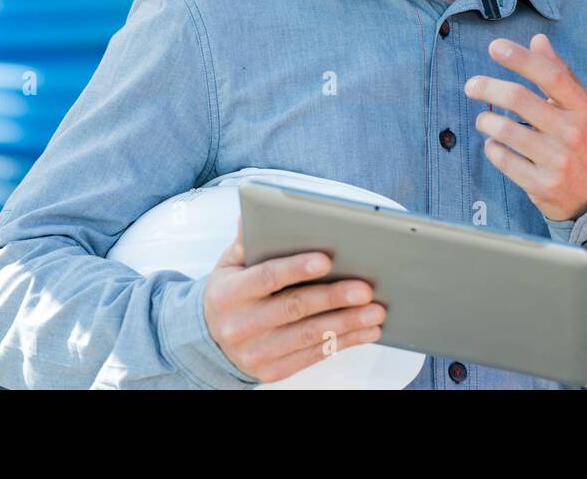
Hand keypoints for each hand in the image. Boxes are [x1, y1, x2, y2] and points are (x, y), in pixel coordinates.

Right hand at [203, 218, 385, 383]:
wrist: (211, 339)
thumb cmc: (231, 292)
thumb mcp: (230, 264)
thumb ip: (246, 241)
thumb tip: (252, 216)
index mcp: (229, 293)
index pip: (266, 277)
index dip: (296, 268)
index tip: (327, 260)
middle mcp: (240, 325)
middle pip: (294, 308)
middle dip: (334, 297)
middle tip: (366, 289)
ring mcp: (256, 352)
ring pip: (309, 335)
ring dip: (348, 323)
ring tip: (376, 311)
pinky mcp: (272, 370)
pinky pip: (314, 355)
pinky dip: (345, 341)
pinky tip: (366, 331)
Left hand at [464, 34, 586, 221]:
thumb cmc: (582, 139)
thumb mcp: (579, 105)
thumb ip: (558, 72)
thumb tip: (537, 39)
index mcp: (582, 106)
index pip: (550, 74)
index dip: (520, 58)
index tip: (494, 47)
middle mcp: (572, 131)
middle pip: (519, 99)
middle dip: (488, 87)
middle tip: (471, 85)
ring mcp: (557, 160)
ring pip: (505, 130)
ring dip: (486, 120)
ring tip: (484, 119)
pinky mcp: (542, 184)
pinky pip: (503, 159)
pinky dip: (491, 147)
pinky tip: (494, 144)